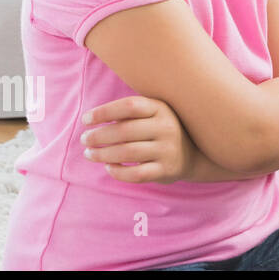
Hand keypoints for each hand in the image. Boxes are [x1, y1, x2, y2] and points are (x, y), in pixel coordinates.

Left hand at [80, 95, 195, 184]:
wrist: (193, 154)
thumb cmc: (160, 130)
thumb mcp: (152, 114)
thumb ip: (129, 113)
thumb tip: (93, 119)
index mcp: (162, 108)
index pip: (130, 106)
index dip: (104, 112)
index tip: (85, 120)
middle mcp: (167, 127)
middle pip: (125, 130)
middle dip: (98, 136)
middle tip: (84, 140)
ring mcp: (168, 149)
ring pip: (127, 153)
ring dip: (102, 154)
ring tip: (89, 154)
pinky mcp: (166, 170)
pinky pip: (136, 174)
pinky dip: (117, 172)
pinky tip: (109, 167)